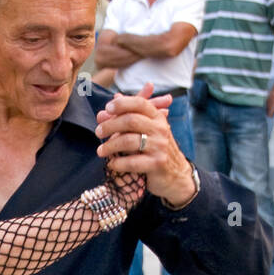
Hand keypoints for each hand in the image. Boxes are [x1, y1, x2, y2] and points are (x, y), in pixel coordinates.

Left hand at [95, 82, 194, 205]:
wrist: (175, 175)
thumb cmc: (156, 150)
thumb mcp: (147, 130)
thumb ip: (131, 114)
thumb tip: (113, 98)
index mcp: (157, 117)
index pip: (140, 103)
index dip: (122, 104)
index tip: (107, 108)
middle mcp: (160, 129)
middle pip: (131, 121)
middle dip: (110, 125)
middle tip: (98, 132)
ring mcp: (160, 146)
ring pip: (128, 141)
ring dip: (110, 146)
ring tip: (100, 151)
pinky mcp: (157, 164)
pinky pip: (132, 162)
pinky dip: (118, 163)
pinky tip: (112, 164)